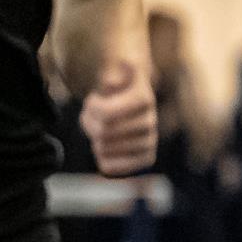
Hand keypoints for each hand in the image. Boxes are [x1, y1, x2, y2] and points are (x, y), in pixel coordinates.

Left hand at [81, 60, 157, 175]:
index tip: (94, 100)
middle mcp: (150, 122)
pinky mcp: (145, 158)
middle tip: (96, 115)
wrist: (126, 106)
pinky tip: (106, 148)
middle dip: (90, 122)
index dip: (92, 108)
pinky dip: (101, 158)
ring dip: (94, 139)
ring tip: (102, 129)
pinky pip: (111, 167)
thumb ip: (112, 73)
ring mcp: (149, 142)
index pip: (106, 113)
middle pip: (102, 132)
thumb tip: (111, 81)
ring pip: (102, 149)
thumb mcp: (111, 74)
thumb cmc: (112, 91)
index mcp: (143, 99)